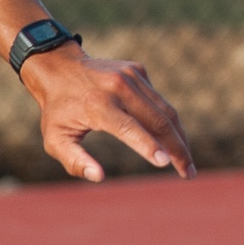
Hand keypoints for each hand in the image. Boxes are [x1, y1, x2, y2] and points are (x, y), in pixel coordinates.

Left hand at [19, 44, 195, 180]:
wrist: (58, 67)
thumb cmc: (57, 111)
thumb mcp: (55, 139)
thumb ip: (74, 161)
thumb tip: (98, 177)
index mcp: (98, 105)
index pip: (130, 128)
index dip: (149, 146)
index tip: (166, 163)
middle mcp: (118, 87)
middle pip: (158, 121)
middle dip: (177, 149)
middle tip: (188, 173)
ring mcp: (131, 76)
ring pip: (165, 110)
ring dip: (180, 137)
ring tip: (186, 162)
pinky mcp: (138, 71)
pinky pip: (158, 100)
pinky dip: (167, 121)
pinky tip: (170, 139)